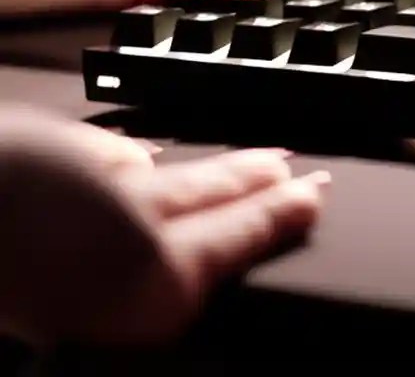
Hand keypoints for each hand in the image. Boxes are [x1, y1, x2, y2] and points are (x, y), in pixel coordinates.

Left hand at [0, 104, 327, 345]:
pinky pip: (99, 154)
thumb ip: (149, 304)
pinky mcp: (33, 153)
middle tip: (291, 169)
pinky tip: (133, 158)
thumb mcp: (89, 336)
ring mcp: (81, 180)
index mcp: (153, 280)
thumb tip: (173, 298)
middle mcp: (132, 220)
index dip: (281, 215)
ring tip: (241, 162)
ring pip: (162, 170)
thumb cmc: (10, 292)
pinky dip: (127, 158)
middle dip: (258, 184)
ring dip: (204, 168)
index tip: (310, 196)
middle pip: (214, 196)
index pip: (239, 238)